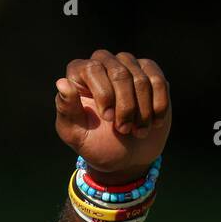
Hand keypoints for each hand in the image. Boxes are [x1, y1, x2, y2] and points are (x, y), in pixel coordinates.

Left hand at [55, 50, 170, 181]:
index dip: (103, 93)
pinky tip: (154, 122)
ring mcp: (128, 66)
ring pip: (140, 78)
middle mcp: (103, 64)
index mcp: (78, 76)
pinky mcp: (150, 74)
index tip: (108, 118)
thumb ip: (67, 109)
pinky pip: (158, 81)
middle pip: (119, 72)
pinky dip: (158, 105)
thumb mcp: (75, 133)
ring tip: (137, 131)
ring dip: (141, 110)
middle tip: (123, 130)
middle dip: (125, 106)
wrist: (126, 157)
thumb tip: (61, 82)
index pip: (92, 69)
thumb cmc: (95, 145)